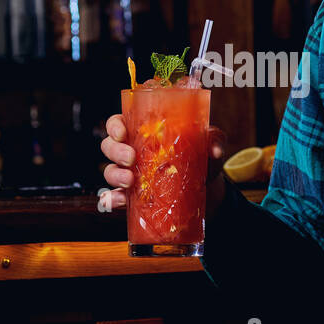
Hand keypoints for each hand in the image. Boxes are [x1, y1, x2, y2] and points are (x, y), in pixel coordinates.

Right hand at [98, 113, 227, 213]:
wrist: (206, 191)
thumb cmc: (203, 159)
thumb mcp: (209, 145)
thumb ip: (213, 140)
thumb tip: (214, 150)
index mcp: (145, 132)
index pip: (120, 122)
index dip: (115, 125)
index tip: (123, 132)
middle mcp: (133, 151)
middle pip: (109, 145)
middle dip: (115, 150)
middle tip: (131, 158)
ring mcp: (131, 175)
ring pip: (109, 170)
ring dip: (115, 174)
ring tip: (130, 181)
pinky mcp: (133, 197)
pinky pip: (114, 197)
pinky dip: (112, 199)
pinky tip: (120, 200)